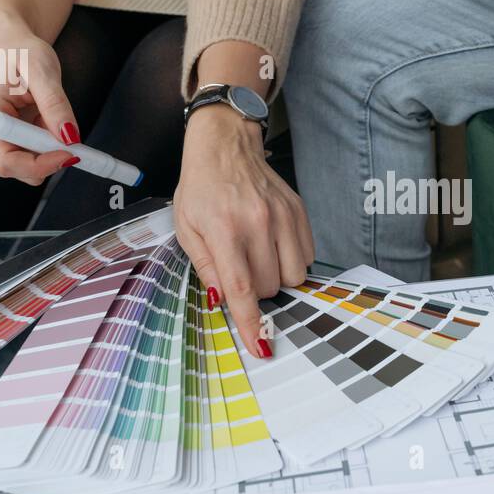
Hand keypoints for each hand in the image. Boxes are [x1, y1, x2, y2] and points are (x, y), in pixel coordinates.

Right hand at [0, 14, 80, 184]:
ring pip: (30, 166)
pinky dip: (48, 144)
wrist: (12, 46)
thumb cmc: (19, 52)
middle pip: (19, 169)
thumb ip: (54, 104)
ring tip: (50, 116)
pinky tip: (46, 121)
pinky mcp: (7, 142)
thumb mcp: (41, 71)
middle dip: (49, 157)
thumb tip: (69, 136)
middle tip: (69, 133)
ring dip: (49, 149)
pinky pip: (34, 155)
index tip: (69, 153)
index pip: (6, 160)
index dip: (40, 165)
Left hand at [172, 104, 314, 357]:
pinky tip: (274, 245)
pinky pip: (307, 257)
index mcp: (224, 229)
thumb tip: (224, 301)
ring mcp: (282, 217)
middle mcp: (258, 223)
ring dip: (277, 277)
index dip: (251, 322)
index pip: (242, 288)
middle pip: (269, 287)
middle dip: (255, 290)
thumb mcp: (186, 228)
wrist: (226, 146)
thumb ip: (205, 267)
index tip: (260, 347)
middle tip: (240, 268)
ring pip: (294, 276)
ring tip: (259, 258)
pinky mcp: (299, 212)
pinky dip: (292, 261)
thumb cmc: (201, 188)